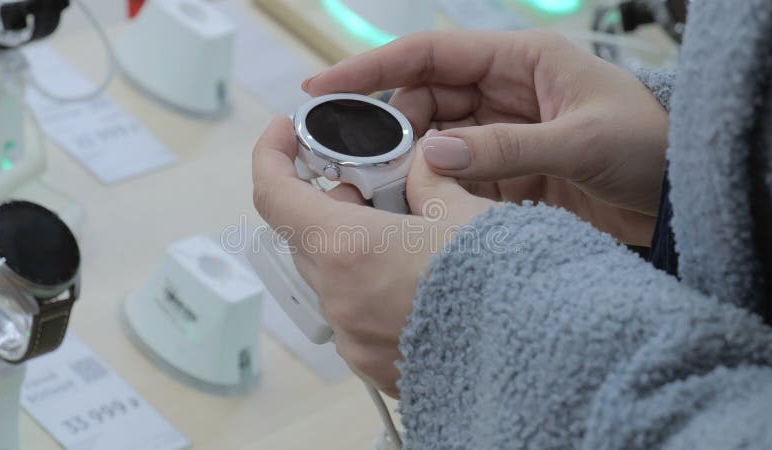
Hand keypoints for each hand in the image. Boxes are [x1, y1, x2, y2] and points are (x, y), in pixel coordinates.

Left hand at [252, 118, 492, 396]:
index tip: (286, 133)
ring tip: (412, 235)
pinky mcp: (373, 363)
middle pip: (305, 233)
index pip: (274, 192)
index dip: (272, 152)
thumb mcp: (469, 211)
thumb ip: (430, 181)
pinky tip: (419, 279)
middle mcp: (340, 299)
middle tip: (380, 185)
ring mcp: (354, 337)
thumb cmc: (508, 283)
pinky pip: (354, 312)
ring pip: (331, 275)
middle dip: (332, 201)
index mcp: (350, 250)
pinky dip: (372, 286)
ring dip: (355, 246)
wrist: (544, 356)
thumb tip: (421, 165)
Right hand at [303, 31, 668, 245]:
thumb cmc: (649, 145)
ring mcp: (501, 133)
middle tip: (363, 163)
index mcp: (521, 60)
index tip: (324, 88)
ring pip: (434, 141)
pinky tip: (424, 206)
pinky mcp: (505, 171)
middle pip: (423, 100)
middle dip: (390, 128)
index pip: (430, 53)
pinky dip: (436, 189)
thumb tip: (433, 155)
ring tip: (393, 190)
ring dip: (411, 164)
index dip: (372, 67)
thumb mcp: (581, 141)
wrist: (680, 193)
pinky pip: (455, 174)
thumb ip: (506, 148)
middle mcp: (503, 91)